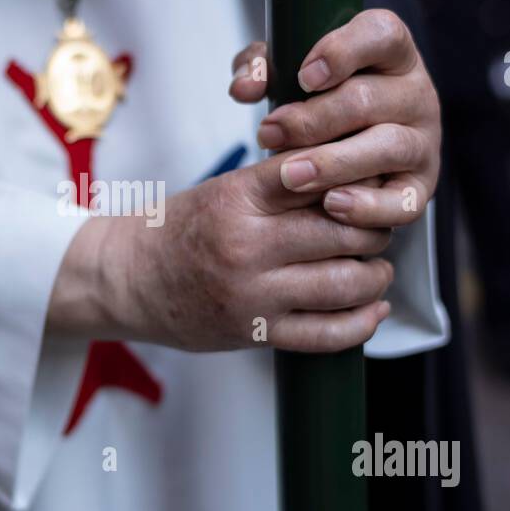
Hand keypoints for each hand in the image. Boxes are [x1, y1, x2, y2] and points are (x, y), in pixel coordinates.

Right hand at [48, 151, 393, 353]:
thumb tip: (357, 176)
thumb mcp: (225, 191)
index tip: (372, 184)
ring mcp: (252, 294)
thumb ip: (284, 185)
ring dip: (376, 275)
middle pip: (344, 231)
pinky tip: (374, 307)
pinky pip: (329, 333)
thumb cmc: (182, 230)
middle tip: (381, 228)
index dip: (358, 181)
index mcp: (239, 199)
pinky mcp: (256, 333)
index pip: (320, 177)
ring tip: (377, 268)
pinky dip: (364, 321)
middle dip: (375, 229)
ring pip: (346, 283)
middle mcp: (247, 245)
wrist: (128, 280)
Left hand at [229, 9, 440, 228]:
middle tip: (269, 133)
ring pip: (388, 146)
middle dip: (311, 120)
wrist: (345, 157)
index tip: (303, 76)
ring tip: (290, 176)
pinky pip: (403, 201)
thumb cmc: (320, 104)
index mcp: (391, 54)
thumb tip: (245, 87)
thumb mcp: (289, 74)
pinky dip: (367, 206)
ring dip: (333, 162)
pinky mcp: (419, 188)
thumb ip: (262, 67)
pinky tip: (331, 205)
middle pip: (369, 98)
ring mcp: (423, 142)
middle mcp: (416, 94)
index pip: (382, 33)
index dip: (343, 51)